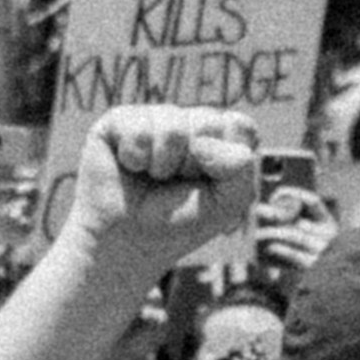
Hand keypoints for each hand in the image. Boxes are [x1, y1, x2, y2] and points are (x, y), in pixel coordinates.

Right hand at [68, 105, 262, 276]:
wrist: (125, 241)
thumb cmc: (177, 223)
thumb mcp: (226, 205)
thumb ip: (240, 171)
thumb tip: (202, 142)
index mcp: (217, 138)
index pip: (239, 126)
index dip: (229, 159)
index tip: (210, 186)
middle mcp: (187, 122)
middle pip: (209, 123)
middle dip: (195, 165)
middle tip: (175, 184)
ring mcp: (154, 118)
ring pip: (174, 127)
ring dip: (163, 165)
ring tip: (151, 178)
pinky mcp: (119, 120)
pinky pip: (139, 130)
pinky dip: (136, 159)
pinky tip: (129, 167)